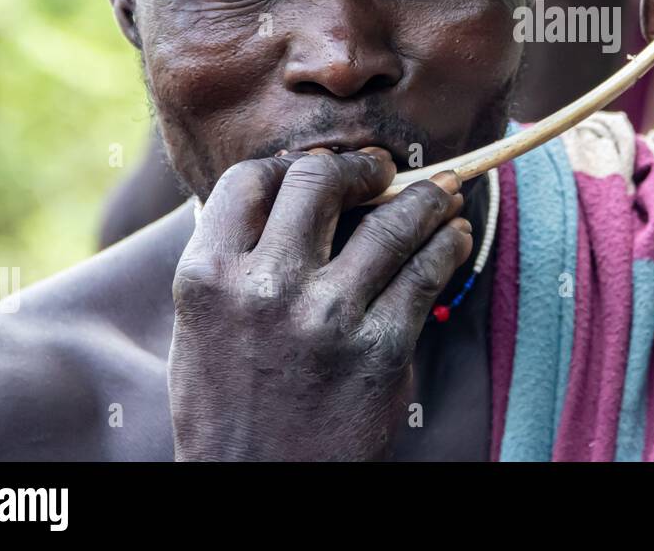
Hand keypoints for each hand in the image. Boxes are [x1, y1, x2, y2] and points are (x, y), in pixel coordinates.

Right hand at [168, 149, 471, 460]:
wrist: (255, 490)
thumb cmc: (228, 410)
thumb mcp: (199, 329)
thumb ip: (234, 262)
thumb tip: (292, 195)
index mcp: (206, 277)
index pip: (251, 179)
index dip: (293, 163)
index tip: (322, 165)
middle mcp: (264, 287)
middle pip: (320, 180)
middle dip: (360, 166)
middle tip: (384, 171)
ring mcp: (326, 316)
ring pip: (392, 221)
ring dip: (427, 198)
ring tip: (443, 194)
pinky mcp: (379, 349)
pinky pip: (425, 272)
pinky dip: (447, 245)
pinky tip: (454, 238)